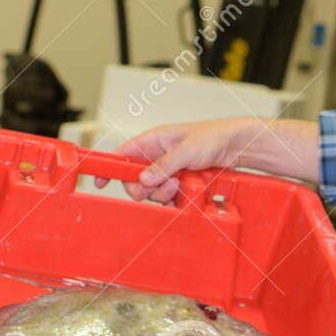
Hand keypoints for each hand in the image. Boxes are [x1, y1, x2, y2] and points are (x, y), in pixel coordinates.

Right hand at [95, 119, 249, 202]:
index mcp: (152, 140)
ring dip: (164, 192)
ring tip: (182, 182)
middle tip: (164, 183)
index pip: (122, 154)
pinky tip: (187, 188)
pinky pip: (166, 198)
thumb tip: (143, 179)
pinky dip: (174, 197)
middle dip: (146, 187)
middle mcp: (156, 157)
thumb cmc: (212, 137)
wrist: (236, 147)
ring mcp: (166, 171)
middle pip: (134, 181)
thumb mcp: (187, 150)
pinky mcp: (177, 183)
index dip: (109, 168)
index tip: (99, 182)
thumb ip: (164, 165)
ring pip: (151, 192)